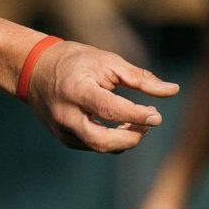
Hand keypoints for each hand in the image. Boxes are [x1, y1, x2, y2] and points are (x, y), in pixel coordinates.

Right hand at [22, 40, 176, 152]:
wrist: (35, 70)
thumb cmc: (76, 61)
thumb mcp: (108, 62)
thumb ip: (140, 78)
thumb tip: (173, 91)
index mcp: (76, 90)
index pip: (110, 110)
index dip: (136, 115)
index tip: (157, 116)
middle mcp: (66, 114)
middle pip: (102, 140)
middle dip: (131, 137)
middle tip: (149, 123)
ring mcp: (62, 130)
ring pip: (100, 146)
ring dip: (124, 139)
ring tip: (138, 123)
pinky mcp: (64, 138)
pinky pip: (93, 145)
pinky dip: (112, 139)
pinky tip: (121, 125)